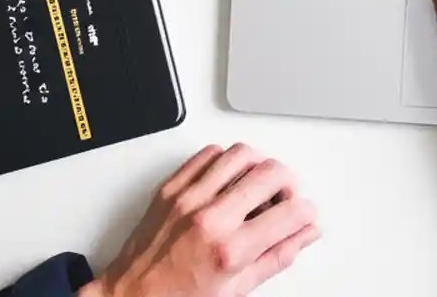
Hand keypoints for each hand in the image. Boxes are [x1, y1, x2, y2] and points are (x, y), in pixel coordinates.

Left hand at [78, 144, 319, 296]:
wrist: (130, 295)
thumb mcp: (236, 290)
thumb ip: (276, 258)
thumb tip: (305, 234)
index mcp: (229, 251)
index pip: (290, 213)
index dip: (306, 212)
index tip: (304, 215)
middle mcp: (209, 218)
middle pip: (270, 173)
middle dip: (288, 183)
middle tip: (284, 198)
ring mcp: (187, 198)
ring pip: (241, 154)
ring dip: (259, 166)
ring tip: (257, 185)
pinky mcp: (170, 187)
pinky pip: (208, 154)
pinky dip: (226, 161)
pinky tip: (228, 180)